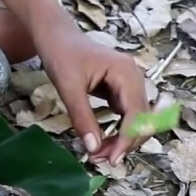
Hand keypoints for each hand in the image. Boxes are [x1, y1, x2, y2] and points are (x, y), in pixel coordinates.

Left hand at [34, 21, 149, 165]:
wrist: (54, 35)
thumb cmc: (60, 54)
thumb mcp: (68, 88)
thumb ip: (82, 117)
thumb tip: (94, 148)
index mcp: (126, 73)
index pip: (136, 115)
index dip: (126, 140)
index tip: (111, 160)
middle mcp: (134, 77)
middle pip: (141, 120)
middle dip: (124, 143)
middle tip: (100, 160)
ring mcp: (129, 83)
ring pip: (135, 120)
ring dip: (121, 139)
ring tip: (98, 154)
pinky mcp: (120, 89)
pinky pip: (125, 115)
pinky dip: (116, 130)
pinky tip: (101, 141)